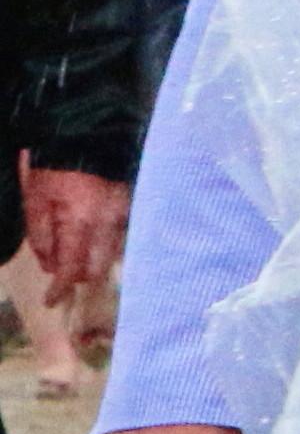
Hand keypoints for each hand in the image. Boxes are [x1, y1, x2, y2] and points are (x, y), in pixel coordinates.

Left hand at [21, 167, 125, 298]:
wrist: (87, 132)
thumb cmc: (54, 166)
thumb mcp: (34, 199)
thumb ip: (41, 235)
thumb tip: (49, 266)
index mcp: (81, 222)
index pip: (73, 269)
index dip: (61, 288)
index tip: (51, 301)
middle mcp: (109, 224)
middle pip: (98, 268)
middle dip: (79, 277)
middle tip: (61, 274)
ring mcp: (125, 215)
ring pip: (111, 254)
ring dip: (92, 259)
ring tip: (73, 250)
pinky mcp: (132, 206)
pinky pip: (119, 235)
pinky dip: (103, 243)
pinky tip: (91, 234)